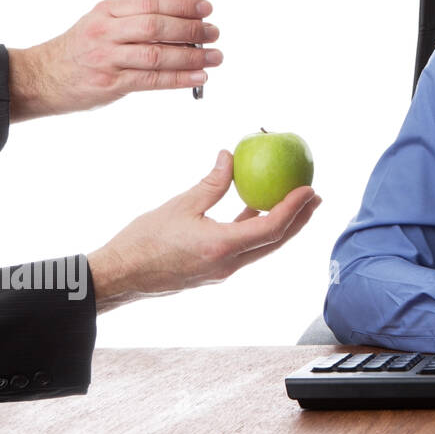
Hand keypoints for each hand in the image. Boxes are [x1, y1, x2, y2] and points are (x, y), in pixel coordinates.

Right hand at [8, 0, 222, 122]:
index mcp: (107, 11)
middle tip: (214, 33)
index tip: (206, 7)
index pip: (151, 3)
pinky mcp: (111, 83)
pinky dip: (180, 78)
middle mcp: (106, 32)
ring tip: (215, 56)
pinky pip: (153, 80)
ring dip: (192, 56)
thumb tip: (189, 25)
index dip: (183, 4)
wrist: (42, 77)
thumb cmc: (82, 49)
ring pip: (157, 54)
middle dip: (192, 29)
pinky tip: (199, 76)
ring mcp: (107, 58)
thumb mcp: (104, 23)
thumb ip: (139, 21)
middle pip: (156, 27)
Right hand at [87, 150, 320, 312]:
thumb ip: (212, 182)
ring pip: (262, 247)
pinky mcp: (214, 271)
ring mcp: (223, 271)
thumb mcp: (180, 205)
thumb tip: (231, 156)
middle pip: (276, 241)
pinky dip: (257, 230)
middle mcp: (228, 264)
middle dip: (299, 218)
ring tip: (296, 202)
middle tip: (315, 197)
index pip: (271, 227)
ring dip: (282, 225)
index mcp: (222, 247)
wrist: (119, 277)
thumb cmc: (143, 240)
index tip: (309, 189)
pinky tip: (256, 210)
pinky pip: (245, 248)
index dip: (294, 208)